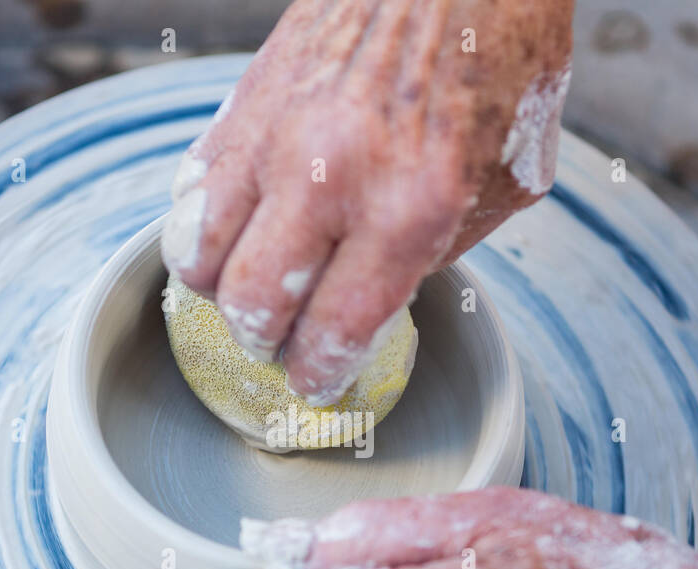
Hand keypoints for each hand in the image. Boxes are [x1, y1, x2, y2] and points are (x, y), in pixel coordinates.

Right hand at [161, 0, 573, 404]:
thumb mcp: (509, 179)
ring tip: (248, 287)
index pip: (331, 332)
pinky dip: (199, 225)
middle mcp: (330, 180)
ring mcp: (275, 137)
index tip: (314, 382)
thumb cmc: (501, 57)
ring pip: (197, 255)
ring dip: (219, 289)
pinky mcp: (244, 101)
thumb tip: (378, 291)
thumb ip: (441, 248)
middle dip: (264, 341)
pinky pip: (189, 191)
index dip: (316, 374)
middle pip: (251, 307)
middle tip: (281, 340)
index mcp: (410, 210)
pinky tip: (231, 228)